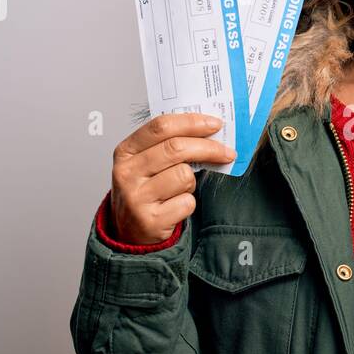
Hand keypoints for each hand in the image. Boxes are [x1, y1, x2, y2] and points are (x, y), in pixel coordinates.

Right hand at [109, 113, 235, 243]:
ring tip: (179, 190)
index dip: (192, 122)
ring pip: (184, 176)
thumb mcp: (146, 163)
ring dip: (191, 183)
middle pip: (176, 148)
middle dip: (209, 148)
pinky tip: (174, 207)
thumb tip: (210, 132)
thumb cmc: (145, 191)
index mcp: (125, 151)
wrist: (129, 230)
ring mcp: (136, 197)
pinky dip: (188, 203)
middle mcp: (127, 173)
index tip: (215, 124)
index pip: (161, 127)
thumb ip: (169, 145)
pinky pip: (186, 202)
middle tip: (227, 152)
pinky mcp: (150, 220)